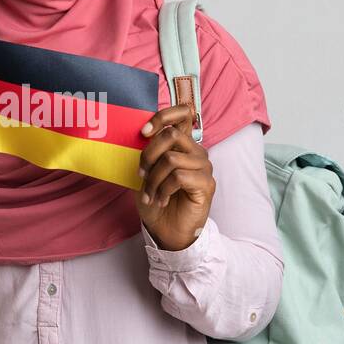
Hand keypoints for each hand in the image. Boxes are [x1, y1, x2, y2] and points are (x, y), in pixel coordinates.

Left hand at [135, 103, 214, 250]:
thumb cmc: (156, 200)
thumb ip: (147, 152)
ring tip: (149, 194)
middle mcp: (196, 151)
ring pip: (171, 159)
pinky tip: (161, 200)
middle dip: (148, 155)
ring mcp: (204, 167)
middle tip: (140, 174)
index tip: (143, 132)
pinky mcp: (206, 184)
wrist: (167, 230)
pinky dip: (163, 189)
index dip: (163, 116)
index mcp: (183, 144)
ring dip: (153, 179)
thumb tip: (137, 134)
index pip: (183, 113)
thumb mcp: (145, 173)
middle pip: (171, 135)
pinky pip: (179, 177)